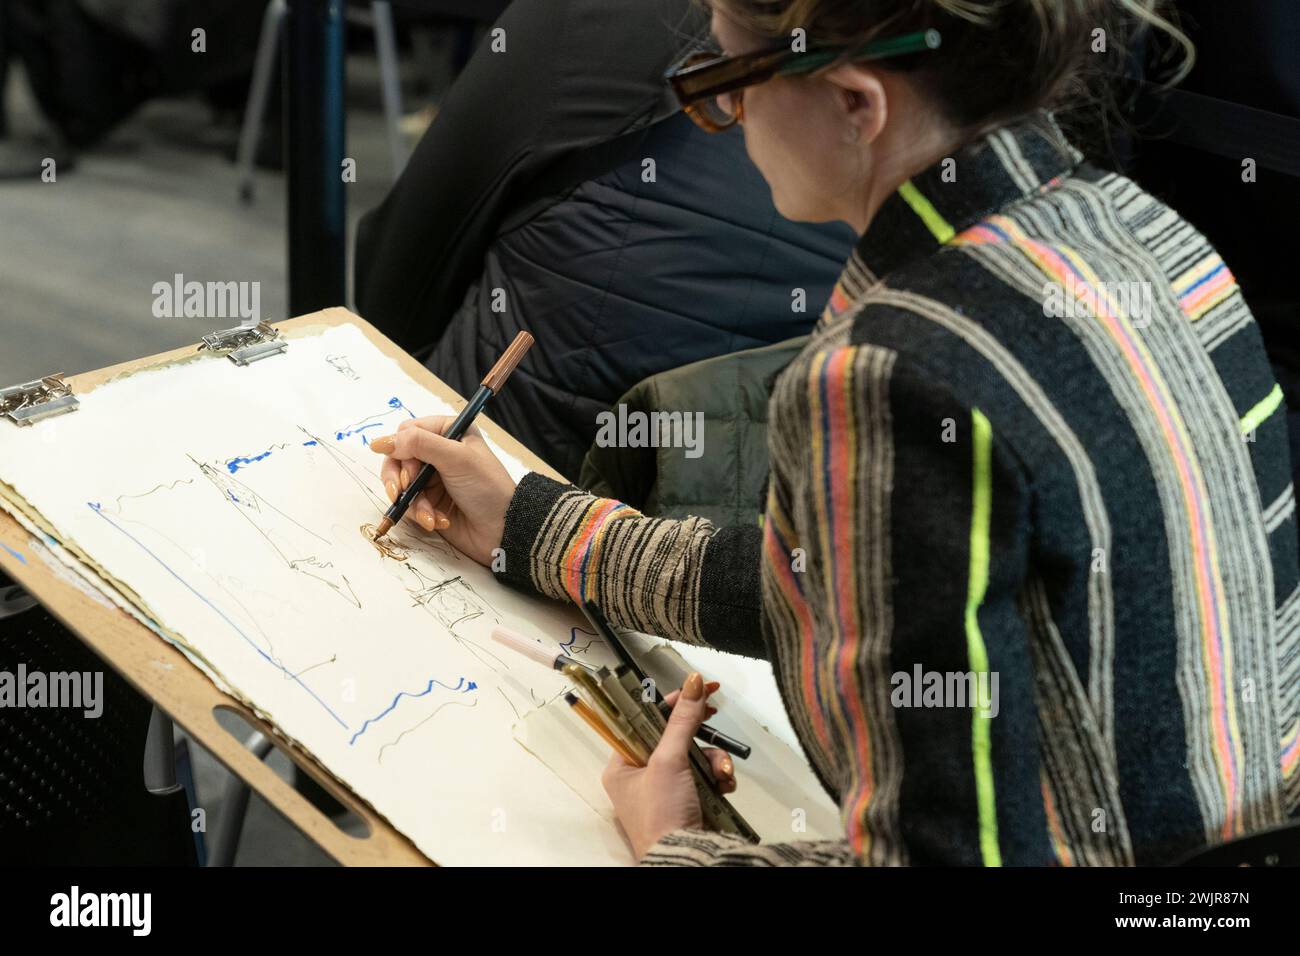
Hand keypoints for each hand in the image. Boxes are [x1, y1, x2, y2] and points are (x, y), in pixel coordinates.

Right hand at [369, 416, 516, 565]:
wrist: (504, 529)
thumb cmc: (488, 488)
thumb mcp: (456, 458)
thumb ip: (419, 444)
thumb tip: (378, 442)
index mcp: (448, 432)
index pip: (407, 432)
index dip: (401, 450)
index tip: (409, 470)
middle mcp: (438, 452)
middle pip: (397, 459)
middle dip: (400, 480)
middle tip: (404, 492)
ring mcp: (433, 478)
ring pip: (401, 485)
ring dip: (413, 502)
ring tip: (430, 515)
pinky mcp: (430, 502)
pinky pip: (410, 505)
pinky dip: (421, 515)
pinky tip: (438, 521)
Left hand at [602, 673, 734, 859]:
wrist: (685, 862)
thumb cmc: (662, 816)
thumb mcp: (669, 761)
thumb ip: (682, 721)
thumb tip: (692, 683)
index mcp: (622, 765)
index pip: (643, 721)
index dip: (669, 704)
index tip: (693, 689)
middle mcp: (640, 777)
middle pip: (672, 737)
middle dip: (698, 736)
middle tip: (712, 713)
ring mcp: (665, 791)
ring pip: (693, 756)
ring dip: (713, 759)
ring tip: (721, 772)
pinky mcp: (687, 803)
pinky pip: (705, 776)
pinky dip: (718, 777)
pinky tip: (725, 784)